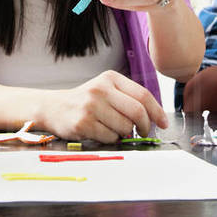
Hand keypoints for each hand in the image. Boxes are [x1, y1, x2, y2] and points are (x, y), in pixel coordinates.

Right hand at [36, 70, 168, 142]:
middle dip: (144, 126)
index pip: (143, 95)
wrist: (53, 107)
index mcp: (110, 78)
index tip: (163, 123)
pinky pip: (110, 137)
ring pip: (124, 127)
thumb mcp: (105, 90)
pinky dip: (111, 139)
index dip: (157, 111)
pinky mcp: (83, 123)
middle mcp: (100, 89)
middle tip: (143, 132)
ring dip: (124, 134)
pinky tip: (100, 132)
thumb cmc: (85, 101)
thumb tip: (154, 117)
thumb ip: (127, 98)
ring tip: (113, 129)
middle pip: (137, 112)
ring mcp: (91, 106)